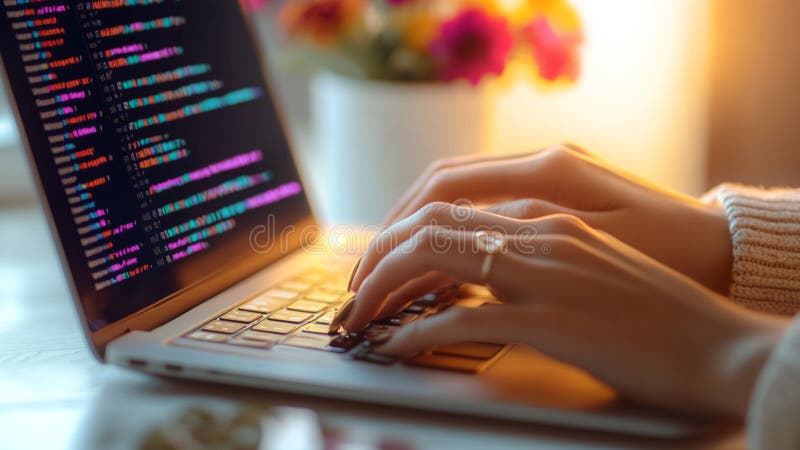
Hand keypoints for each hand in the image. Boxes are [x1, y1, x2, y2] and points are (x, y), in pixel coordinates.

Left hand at [345, 206, 787, 415]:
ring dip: (384, 287)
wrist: (717, 342)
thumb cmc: (653, 309)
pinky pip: (462, 321)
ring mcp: (544, 273)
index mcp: (548, 214)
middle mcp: (539, 232)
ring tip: (361, 315)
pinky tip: (400, 345)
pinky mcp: (551, 321)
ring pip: (434, 260)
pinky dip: (418, 331)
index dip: (399, 229)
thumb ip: (532, 254)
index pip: (449, 204)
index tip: (377, 260)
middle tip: (354, 289)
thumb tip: (477, 271)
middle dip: (377, 255)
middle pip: (429, 224)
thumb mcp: (587, 263)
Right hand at [382, 144, 732, 293]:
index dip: (401, 230)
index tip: (373, 268)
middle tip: (365, 271)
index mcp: (549, 171)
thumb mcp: (597, 249)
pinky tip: (434, 252)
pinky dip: (448, 225)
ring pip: (458, 190)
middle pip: (442, 184)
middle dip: (396, 227)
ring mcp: (546, 173)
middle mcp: (541, 161)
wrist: (718, 247)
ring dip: (416, 225)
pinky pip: (482, 201)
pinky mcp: (552, 192)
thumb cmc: (669, 253)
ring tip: (386, 263)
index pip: (447, 189)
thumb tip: (460, 243)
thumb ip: (526, 238)